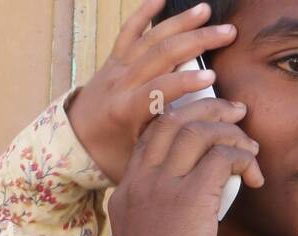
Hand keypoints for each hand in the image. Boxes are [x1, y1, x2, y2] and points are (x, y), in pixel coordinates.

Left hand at [66, 0, 238, 183]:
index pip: (158, 89)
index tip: (213, 76)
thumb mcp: (137, 159)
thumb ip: (166, 143)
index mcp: (124, 110)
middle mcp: (120, 83)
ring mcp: (116, 68)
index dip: (185, 82)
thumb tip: (201, 134)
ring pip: (150, 38)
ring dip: (180, 22)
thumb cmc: (106, 157)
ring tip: (206, 10)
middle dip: (197, 40)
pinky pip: (129, 31)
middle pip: (161, 54)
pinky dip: (144, 13)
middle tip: (227, 33)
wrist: (69, 143)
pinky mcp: (113, 60)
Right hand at [106, 98, 264, 235]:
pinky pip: (223, 156)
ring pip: (199, 130)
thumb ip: (154, 213)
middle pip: (173, 118)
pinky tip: (253, 175)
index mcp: (127, 187)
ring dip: (232, 132)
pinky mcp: (191, 197)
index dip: (182, 117)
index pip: (151, 132)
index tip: (207, 119)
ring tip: (251, 148)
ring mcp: (163, 185)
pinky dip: (243, 158)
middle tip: (237, 112)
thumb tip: (187, 203)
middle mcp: (141, 179)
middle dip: (209, 107)